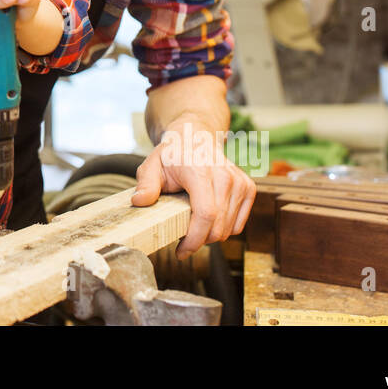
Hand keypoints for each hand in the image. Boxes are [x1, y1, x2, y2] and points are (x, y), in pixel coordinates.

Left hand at [130, 116, 255, 258]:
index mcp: (200, 171)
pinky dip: (225, 228)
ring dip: (211, 235)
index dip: (195, 240)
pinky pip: (239, 224)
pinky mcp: (248, 188)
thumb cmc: (173, 154)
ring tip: (193, 226)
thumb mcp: (152, 165)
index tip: (181, 252)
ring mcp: (239, 182)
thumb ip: (146, 184)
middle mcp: (224, 176)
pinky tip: (208, 219)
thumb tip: (139, 201)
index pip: (206, 214)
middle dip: (199, 241)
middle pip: (218, 227)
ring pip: (229, 229)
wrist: (196, 137)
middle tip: (182, 240)